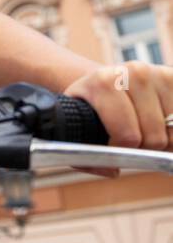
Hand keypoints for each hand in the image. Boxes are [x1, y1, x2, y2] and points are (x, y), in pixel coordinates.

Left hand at [62, 61, 172, 177]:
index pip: (128, 136)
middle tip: (131, 137)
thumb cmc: (93, 108)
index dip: (122, 149)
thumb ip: (86, 156)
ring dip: (163, 140)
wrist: (107, 81)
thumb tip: (112, 170)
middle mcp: (133, 72)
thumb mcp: (79, 125)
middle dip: (144, 147)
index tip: (113, 143)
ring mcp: (158, 73)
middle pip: (154, 138)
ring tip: (144, 128)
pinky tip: (159, 123)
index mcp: (104, 82)